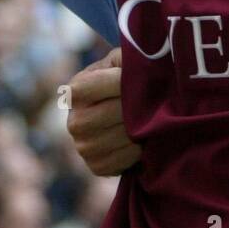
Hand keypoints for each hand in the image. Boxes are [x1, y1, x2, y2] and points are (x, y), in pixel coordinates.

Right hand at [66, 48, 139, 175]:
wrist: (136, 110)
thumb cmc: (131, 79)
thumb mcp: (125, 61)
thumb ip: (125, 61)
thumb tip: (136, 71)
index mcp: (76, 89)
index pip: (87, 88)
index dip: (116, 83)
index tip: (140, 80)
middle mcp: (74, 120)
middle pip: (103, 115)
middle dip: (133, 109)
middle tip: (154, 104)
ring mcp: (82, 145)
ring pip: (110, 140)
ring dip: (136, 132)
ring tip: (150, 122)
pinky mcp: (96, 166)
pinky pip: (114, 163)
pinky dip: (132, 154)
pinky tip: (142, 142)